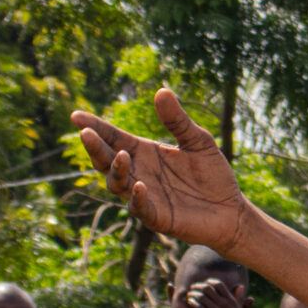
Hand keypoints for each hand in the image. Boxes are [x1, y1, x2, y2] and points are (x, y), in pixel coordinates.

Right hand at [72, 92, 252, 253]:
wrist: (231, 210)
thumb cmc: (212, 175)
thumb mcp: (198, 141)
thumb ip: (178, 120)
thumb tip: (162, 91)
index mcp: (144, 152)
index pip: (113, 138)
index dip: (95, 127)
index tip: (76, 116)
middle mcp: (138, 173)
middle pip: (106, 160)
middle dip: (95, 147)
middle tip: (86, 134)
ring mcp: (145, 196)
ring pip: (117, 184)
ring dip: (115, 170)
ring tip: (122, 154)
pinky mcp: (157, 217)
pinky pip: (140, 209)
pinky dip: (137, 198)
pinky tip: (140, 185)